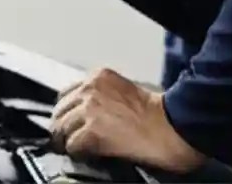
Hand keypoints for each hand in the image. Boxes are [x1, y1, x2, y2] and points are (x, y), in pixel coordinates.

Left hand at [50, 67, 205, 173]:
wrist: (172, 127)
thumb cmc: (157, 113)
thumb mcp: (122, 91)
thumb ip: (100, 96)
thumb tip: (83, 113)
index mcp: (97, 77)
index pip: (66, 94)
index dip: (66, 112)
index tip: (68, 122)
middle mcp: (90, 90)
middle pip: (60, 112)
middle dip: (62, 127)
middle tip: (66, 139)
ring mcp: (89, 110)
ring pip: (62, 129)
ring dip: (68, 141)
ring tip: (75, 148)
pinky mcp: (92, 132)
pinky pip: (72, 145)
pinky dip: (77, 152)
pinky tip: (85, 154)